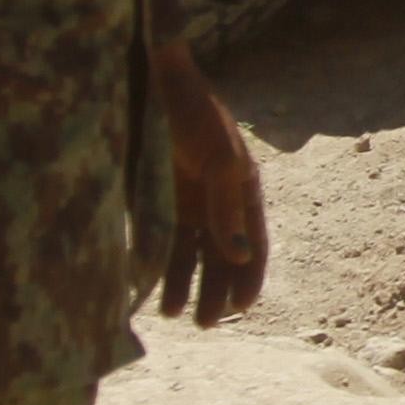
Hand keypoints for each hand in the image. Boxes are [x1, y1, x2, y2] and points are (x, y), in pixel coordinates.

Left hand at [150, 29, 271, 324]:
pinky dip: (159, 264)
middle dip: (216, 290)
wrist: (151, 80)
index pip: (253, 242)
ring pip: (190, 251)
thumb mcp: (217, 160)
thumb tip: (239, 257)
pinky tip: (150, 287)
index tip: (240, 309)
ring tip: (175, 314)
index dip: (249, 276)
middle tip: (206, 325)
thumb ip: (226, 209)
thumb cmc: (193, 113)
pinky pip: (162, 238)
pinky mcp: (158, 195)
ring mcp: (187, 197)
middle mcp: (218, 197)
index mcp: (244, 187)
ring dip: (186, 283)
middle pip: (222, 254)